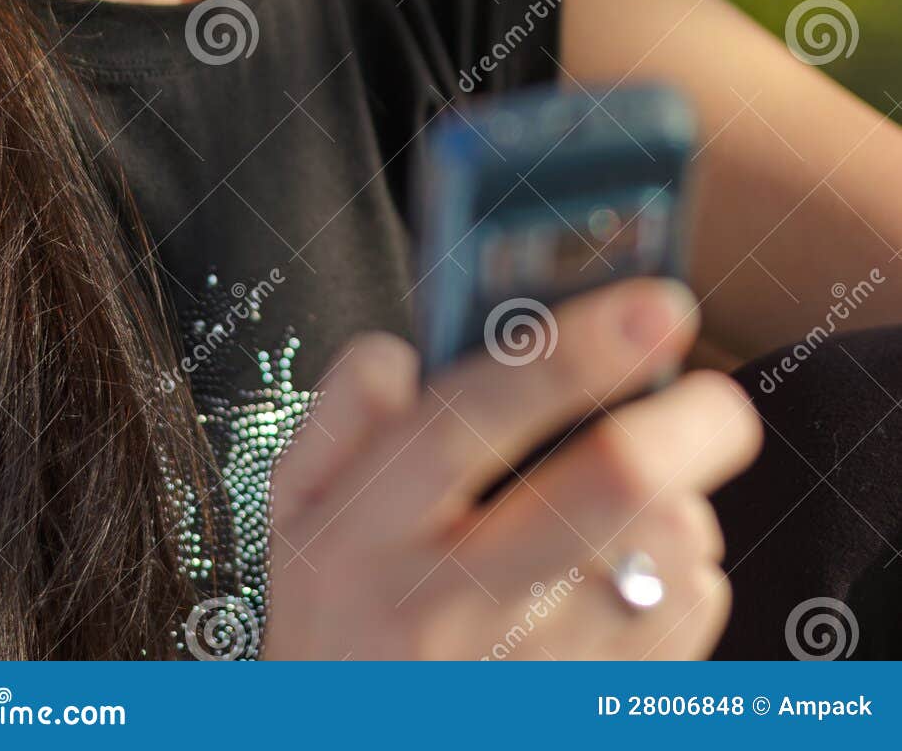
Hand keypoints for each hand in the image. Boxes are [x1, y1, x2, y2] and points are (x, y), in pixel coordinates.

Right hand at [260, 277, 761, 659]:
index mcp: (364, 531)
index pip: (471, 417)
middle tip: (714, 397)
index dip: (574, 350)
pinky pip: (688, 616)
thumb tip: (410, 347)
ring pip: (668, 550)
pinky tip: (633, 573)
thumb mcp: (297, 515)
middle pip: (611, 484)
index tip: (658, 302)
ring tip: (640, 498)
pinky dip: (684, 571)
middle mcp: (446, 607)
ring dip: (679, 501)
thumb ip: (345, 409)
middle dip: (689, 418)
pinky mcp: (592, 714)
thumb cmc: (338, 628)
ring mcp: (529, 678)